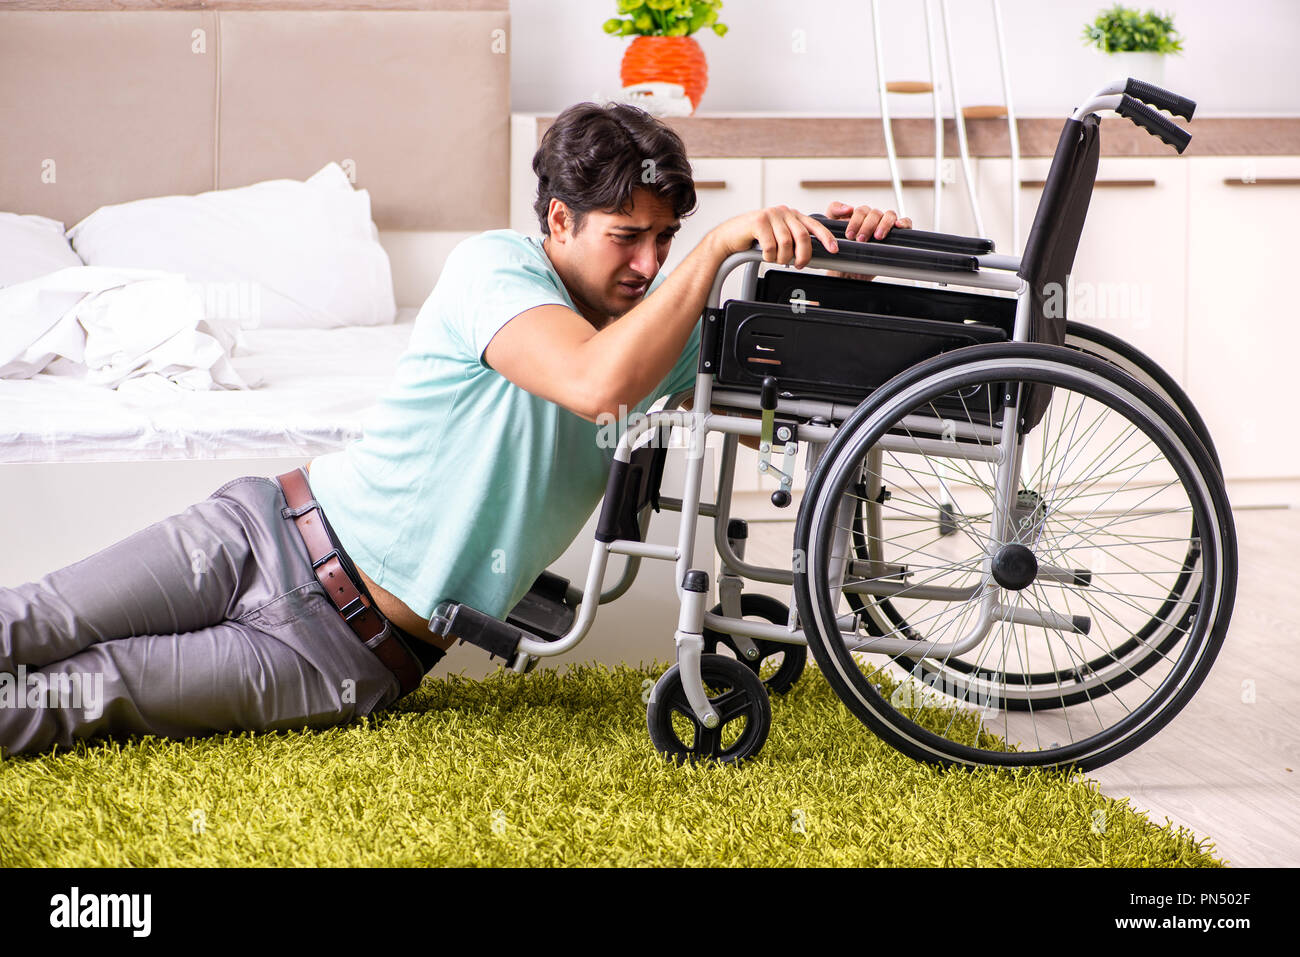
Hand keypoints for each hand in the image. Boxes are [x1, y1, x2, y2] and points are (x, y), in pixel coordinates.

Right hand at [706, 205, 838, 268]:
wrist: (730, 237)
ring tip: (776, 259)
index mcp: (792, 215)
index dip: (826, 238)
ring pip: (786, 243)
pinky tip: (765, 255)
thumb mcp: (778, 237)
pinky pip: (771, 246)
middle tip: (798, 264)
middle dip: (803, 255)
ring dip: (782, 257)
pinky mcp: (759, 221)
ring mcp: (771, 215)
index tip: (834, 250)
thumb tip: (808, 255)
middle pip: (802, 236)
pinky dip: (769, 256)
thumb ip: (794, 240)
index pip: (814, 225)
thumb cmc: (754, 238)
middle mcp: (783, 212)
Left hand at [824, 200, 912, 280]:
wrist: (850, 274)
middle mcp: (872, 220)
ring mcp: (885, 226)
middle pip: (874, 213)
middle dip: (867, 226)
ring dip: (883, 224)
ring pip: (889, 215)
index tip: (849, 234)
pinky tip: (898, 227)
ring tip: (877, 237)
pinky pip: (905, 223)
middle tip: (860, 239)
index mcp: (858, 217)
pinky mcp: (896, 235)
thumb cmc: (843, 252)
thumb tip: (848, 206)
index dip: (856, 220)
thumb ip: (834, 211)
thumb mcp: (831, 231)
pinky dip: (903, 222)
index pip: (860, 210)